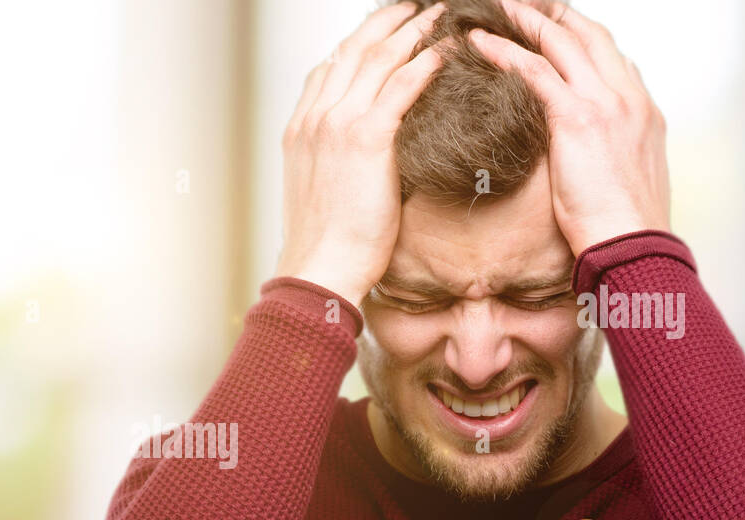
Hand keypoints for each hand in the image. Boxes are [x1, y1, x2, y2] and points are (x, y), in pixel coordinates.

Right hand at [275, 2, 446, 308]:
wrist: (320, 267)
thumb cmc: (326, 245)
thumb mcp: (320, 193)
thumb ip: (335, 162)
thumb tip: (362, 159)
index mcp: (300, 130)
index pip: (327, 68)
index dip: (357, 42)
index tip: (382, 31)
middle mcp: (315, 118)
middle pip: (353, 50)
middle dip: (387, 21)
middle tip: (414, 6)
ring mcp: (337, 124)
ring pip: (379, 58)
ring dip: (412, 30)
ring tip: (437, 15)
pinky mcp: (366, 138)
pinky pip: (401, 86)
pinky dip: (424, 63)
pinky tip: (443, 52)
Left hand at [469, 0, 670, 255]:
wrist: (632, 244)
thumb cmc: (624, 225)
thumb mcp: (624, 178)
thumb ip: (608, 151)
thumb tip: (583, 152)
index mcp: (644, 110)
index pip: (612, 55)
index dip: (580, 35)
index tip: (556, 26)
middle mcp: (628, 97)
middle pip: (590, 34)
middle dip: (554, 12)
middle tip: (523, 2)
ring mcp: (605, 103)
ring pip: (561, 42)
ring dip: (526, 18)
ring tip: (498, 7)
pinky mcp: (577, 118)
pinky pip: (534, 71)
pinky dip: (505, 50)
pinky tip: (481, 42)